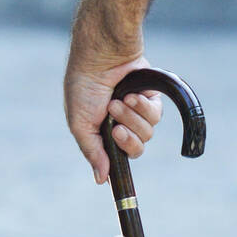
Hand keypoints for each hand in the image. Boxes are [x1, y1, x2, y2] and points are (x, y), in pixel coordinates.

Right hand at [63, 54, 163, 184]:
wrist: (100, 56)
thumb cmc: (83, 87)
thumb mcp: (80, 123)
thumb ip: (92, 152)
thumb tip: (102, 180)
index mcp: (102, 133)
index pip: (119, 158)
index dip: (120, 158)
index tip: (115, 151)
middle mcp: (121, 124)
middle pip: (137, 148)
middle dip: (127, 136)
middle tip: (115, 125)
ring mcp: (137, 113)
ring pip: (148, 132)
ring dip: (132, 118)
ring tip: (119, 101)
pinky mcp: (150, 100)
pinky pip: (156, 116)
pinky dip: (144, 107)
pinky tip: (133, 95)